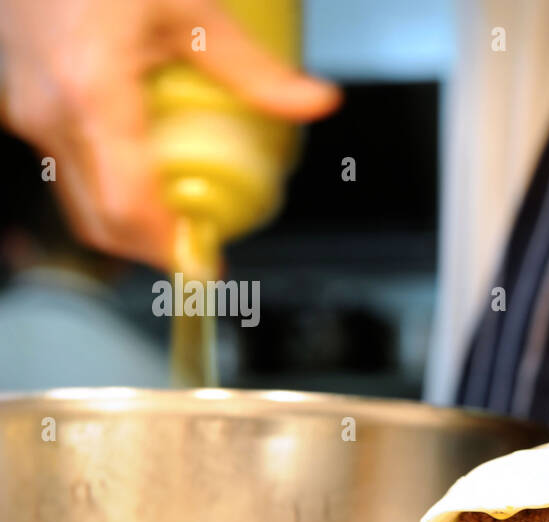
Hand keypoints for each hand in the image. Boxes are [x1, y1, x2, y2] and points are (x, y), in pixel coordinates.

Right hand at [0, 0, 338, 267]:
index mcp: (92, 96)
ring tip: (179, 211)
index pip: (129, 208)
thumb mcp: (190, 10)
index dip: (169, 250)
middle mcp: (47, 112)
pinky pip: (60, 164)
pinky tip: (140, 168)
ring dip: (127, 217)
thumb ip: (253, 69)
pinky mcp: (13, 103)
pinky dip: (103, 181)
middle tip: (200, 248)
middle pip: (100, 220)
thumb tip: (316, 101)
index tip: (205, 267)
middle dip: (153, 246)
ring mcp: (21, 110)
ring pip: (75, 197)